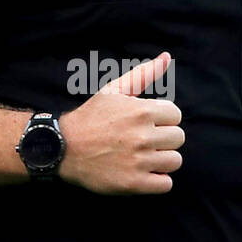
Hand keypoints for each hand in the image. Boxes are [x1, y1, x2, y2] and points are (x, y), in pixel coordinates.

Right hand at [58, 51, 183, 194]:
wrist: (62, 148)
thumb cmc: (90, 118)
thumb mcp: (114, 91)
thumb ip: (143, 75)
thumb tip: (166, 57)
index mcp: (142, 111)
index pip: (176, 115)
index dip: (162, 120)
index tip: (146, 124)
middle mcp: (143, 136)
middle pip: (178, 138)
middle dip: (163, 139)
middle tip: (144, 142)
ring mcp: (139, 161)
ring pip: (175, 161)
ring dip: (162, 161)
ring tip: (143, 158)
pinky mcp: (134, 183)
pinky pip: (166, 184)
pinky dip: (157, 181)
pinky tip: (143, 173)